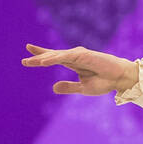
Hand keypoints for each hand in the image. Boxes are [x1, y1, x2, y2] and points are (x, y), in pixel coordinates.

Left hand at [21, 45, 138, 96]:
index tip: (27, 60)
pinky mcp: (83, 56)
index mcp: (73, 63)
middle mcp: (74, 57)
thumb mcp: (83, 88)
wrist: (119, 78)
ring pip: (57, 56)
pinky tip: (44, 62)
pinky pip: (65, 57)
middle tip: (24, 59)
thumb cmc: (104, 82)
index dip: (41, 58)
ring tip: (31, 62)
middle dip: (38, 56)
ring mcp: (78, 55)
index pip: (53, 59)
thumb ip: (68, 87)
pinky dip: (54, 59)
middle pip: (52, 55)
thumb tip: (53, 87)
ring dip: (44, 59)